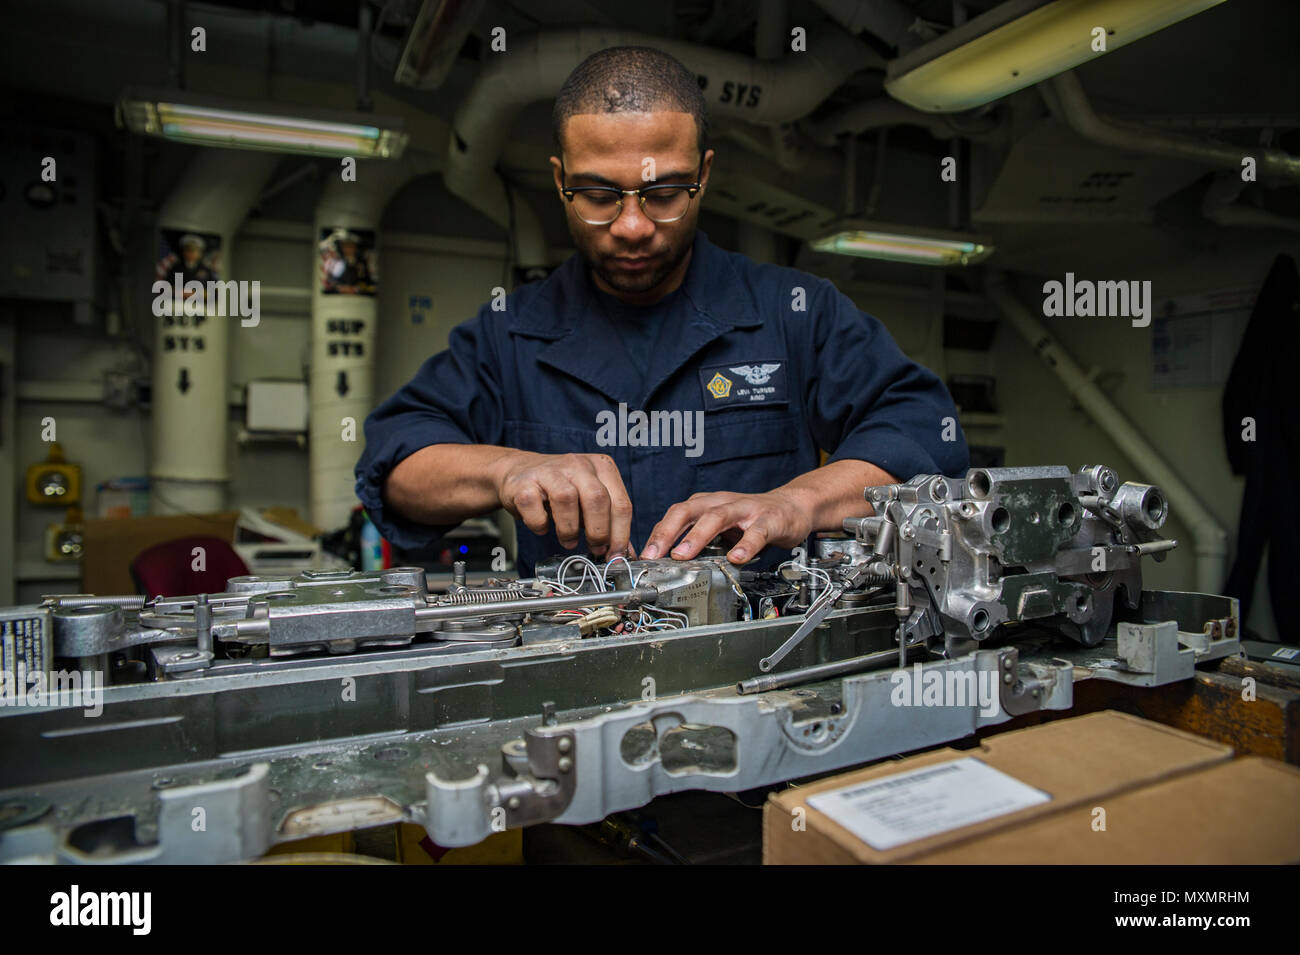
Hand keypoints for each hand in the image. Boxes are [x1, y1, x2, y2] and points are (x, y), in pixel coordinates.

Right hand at [492, 451, 633, 557]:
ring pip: (567, 498)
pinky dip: (540, 524)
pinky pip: (534, 506)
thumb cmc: (560, 489)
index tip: (616, 555)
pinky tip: (543, 527)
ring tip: (568, 540)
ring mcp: (550, 471)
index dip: (620, 534)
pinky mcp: (524, 482)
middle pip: (597, 498)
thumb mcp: (589, 500)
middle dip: (598, 531)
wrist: (519, 472)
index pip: (620, 503)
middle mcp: (578, 464)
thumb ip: (608, 522)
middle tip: (595, 549)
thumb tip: (623, 553)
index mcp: (601, 467)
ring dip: (569, 529)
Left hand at [641, 489, 811, 564]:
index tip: (643, 556)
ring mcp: (746, 509)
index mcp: (706, 504)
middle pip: (688, 511)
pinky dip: (745, 545)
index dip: (657, 534)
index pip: (675, 515)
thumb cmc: (751, 519)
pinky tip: (737, 558)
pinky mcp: (769, 520)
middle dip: (667, 532)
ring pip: (717, 517)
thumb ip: (697, 538)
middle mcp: (722, 502)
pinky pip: (756, 532)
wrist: (793, 507)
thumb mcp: (719, 526)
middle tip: (654, 554)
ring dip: (697, 536)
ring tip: (683, 554)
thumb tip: (668, 560)